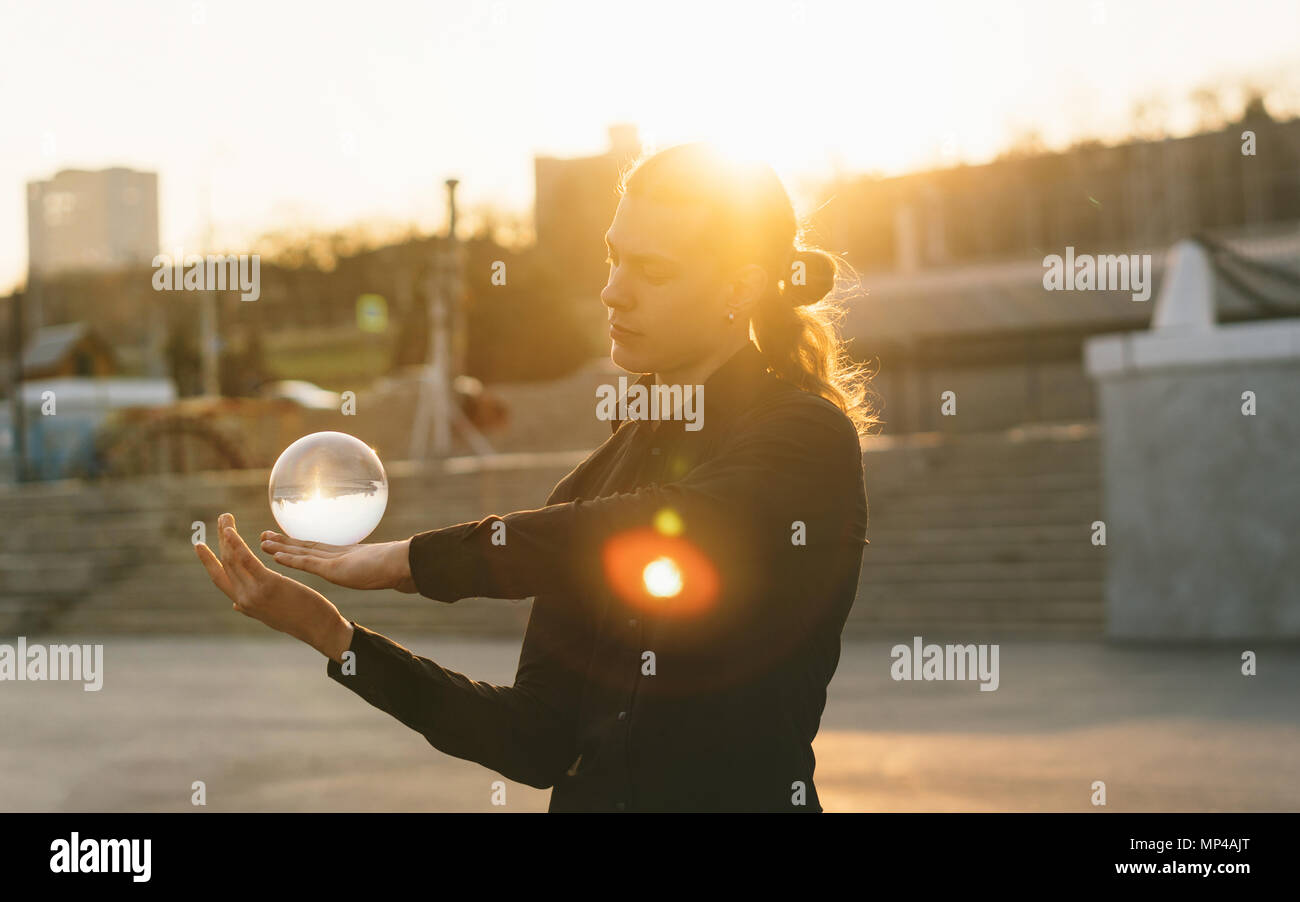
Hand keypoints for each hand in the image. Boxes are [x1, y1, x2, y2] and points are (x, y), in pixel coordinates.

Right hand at [195, 513, 354, 660]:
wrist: (319, 630)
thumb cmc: (300, 620)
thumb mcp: (270, 616)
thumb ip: (251, 608)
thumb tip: (235, 605)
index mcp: (244, 604)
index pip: (220, 579)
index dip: (208, 561)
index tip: (199, 545)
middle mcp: (244, 599)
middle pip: (226, 563)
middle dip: (221, 539)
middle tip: (221, 519)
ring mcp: (253, 593)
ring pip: (233, 559)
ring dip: (227, 536)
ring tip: (225, 517)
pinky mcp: (268, 584)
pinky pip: (247, 560)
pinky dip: (236, 544)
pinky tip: (230, 531)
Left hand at [258, 531, 416, 593]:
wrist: (405, 564)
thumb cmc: (400, 566)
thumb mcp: (385, 567)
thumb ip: (379, 566)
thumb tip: (383, 568)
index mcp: (348, 557)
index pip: (318, 550)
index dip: (300, 545)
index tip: (285, 540)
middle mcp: (337, 555)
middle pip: (305, 547)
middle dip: (285, 542)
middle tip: (265, 535)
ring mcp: (335, 560)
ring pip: (301, 552)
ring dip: (280, 547)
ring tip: (262, 541)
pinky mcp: (334, 568)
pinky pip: (306, 563)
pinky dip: (289, 559)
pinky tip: (274, 555)